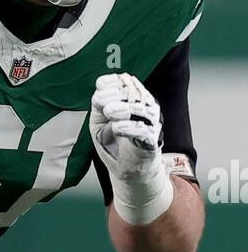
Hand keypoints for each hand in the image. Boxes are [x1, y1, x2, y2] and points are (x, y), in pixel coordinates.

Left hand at [90, 73, 171, 224]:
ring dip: (124, 109)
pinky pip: (144, 131)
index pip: (126, 82)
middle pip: (134, 93)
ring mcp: (151, 123)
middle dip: (116, 95)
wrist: (126, 170)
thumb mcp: (98, 122)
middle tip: (100, 102)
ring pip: (142, 109)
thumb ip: (98, 107)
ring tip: (109, 112)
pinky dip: (130, 128)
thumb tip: (99, 93)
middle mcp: (145, 107)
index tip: (98, 89)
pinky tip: (117, 127)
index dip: (112, 83)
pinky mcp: (153, 140)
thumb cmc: (112, 143)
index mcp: (132, 98)